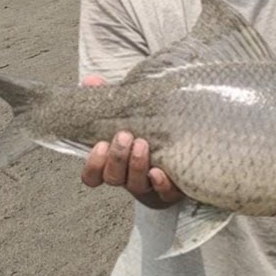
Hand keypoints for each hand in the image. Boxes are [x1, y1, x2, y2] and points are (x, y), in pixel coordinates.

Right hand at [79, 74, 183, 209]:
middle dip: (117, 158)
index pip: (92, 175)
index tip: (100, 145)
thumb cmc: (149, 134)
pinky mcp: (172, 190)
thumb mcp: (128, 116)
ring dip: (136, 166)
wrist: (185, 154)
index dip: (93, 165)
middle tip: (125, 136)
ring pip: (136, 185)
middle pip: (114, 178)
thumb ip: (108, 100)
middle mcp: (129, 178)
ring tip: (143, 144)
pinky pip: (165, 194)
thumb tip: (91, 81)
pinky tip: (159, 172)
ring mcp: (150, 186)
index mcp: (115, 164)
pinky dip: (161, 185)